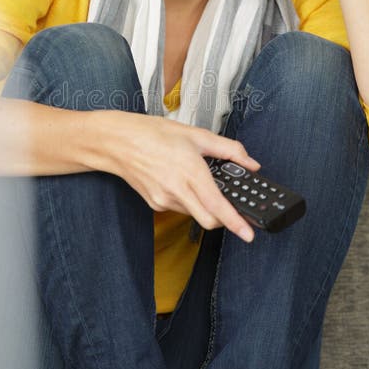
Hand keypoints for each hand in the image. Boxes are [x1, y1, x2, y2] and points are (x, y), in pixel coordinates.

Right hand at [100, 111, 259, 241]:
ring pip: (195, 214)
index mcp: (190, 170)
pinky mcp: (155, 204)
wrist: (118, 142)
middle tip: (231, 207)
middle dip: (224, 218)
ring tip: (198, 181)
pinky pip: (180, 209)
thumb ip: (228, 149)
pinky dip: (188, 201)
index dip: (235, 222)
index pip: (217, 205)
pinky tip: (181, 182)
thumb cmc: (152, 134)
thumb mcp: (196, 134)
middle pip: (208, 220)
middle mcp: (176, 190)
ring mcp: (164, 200)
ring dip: (204, 206)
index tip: (248, 233)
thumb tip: (250, 163)